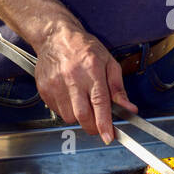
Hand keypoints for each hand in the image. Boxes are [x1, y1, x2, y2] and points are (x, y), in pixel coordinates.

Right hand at [33, 18, 136, 142]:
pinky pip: (58, 111)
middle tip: (98, 127)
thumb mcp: (109, 62)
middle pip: (82, 115)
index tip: (108, 136)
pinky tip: (70, 96)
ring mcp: (56, 85)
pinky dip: (67, 110)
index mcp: (92, 70)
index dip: (104, 123)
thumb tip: (129, 109)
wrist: (55, 37)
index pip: (99, 102)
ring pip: (69, 116)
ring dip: (79, 117)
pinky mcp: (44, 90)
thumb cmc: (84, 48)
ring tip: (82, 101)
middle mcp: (72, 78)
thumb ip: (118, 88)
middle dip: (93, 127)